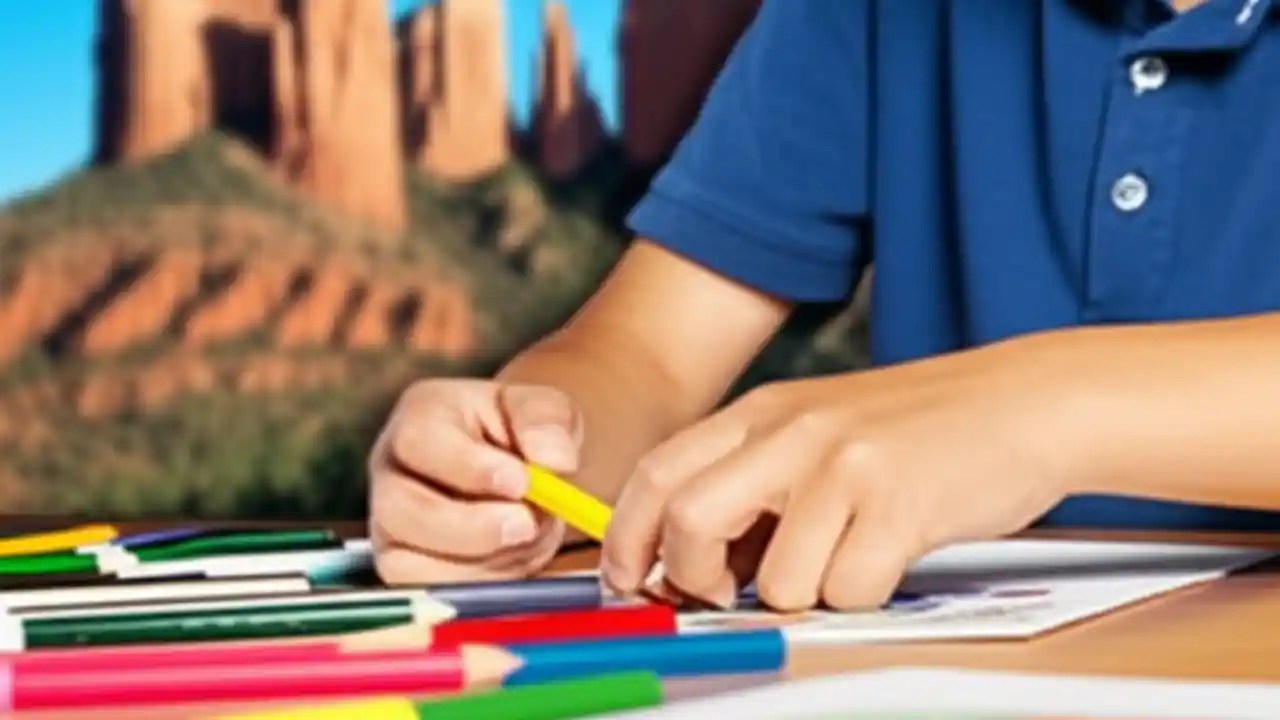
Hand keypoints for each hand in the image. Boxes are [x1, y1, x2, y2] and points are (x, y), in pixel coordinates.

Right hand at [369, 379, 582, 583]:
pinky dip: (481, 586)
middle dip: (473, 527)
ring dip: (482, 562)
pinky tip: (513, 560)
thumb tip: (555, 462)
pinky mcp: (405, 569)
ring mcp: (389, 526)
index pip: (421, 442)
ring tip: (529, 535)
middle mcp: (390, 472)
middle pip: (402, 511)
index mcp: (420, 417)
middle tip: (526, 525)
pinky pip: (432, 594)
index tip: (522, 482)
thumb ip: (548, 424)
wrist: (517, 469)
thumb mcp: (543, 409)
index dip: (471, 468)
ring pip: (411, 564)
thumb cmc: (521, 432)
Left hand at [601, 338, 1076, 610]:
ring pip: (775, 580)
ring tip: (844, 558)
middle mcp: (792, 431)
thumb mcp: (817, 433)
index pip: (657, 473)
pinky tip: (891, 554)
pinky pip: (849, 590)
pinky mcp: (898, 503)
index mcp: (761, 413)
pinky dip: (863, 594)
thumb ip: (753, 483)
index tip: (632, 581)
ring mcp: (844, 464)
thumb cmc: (917, 430)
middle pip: (688, 519)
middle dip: (691, 578)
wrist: (1023, 401)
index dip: (627, 538)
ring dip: (802, 595)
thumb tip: (693, 566)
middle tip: (721, 594)